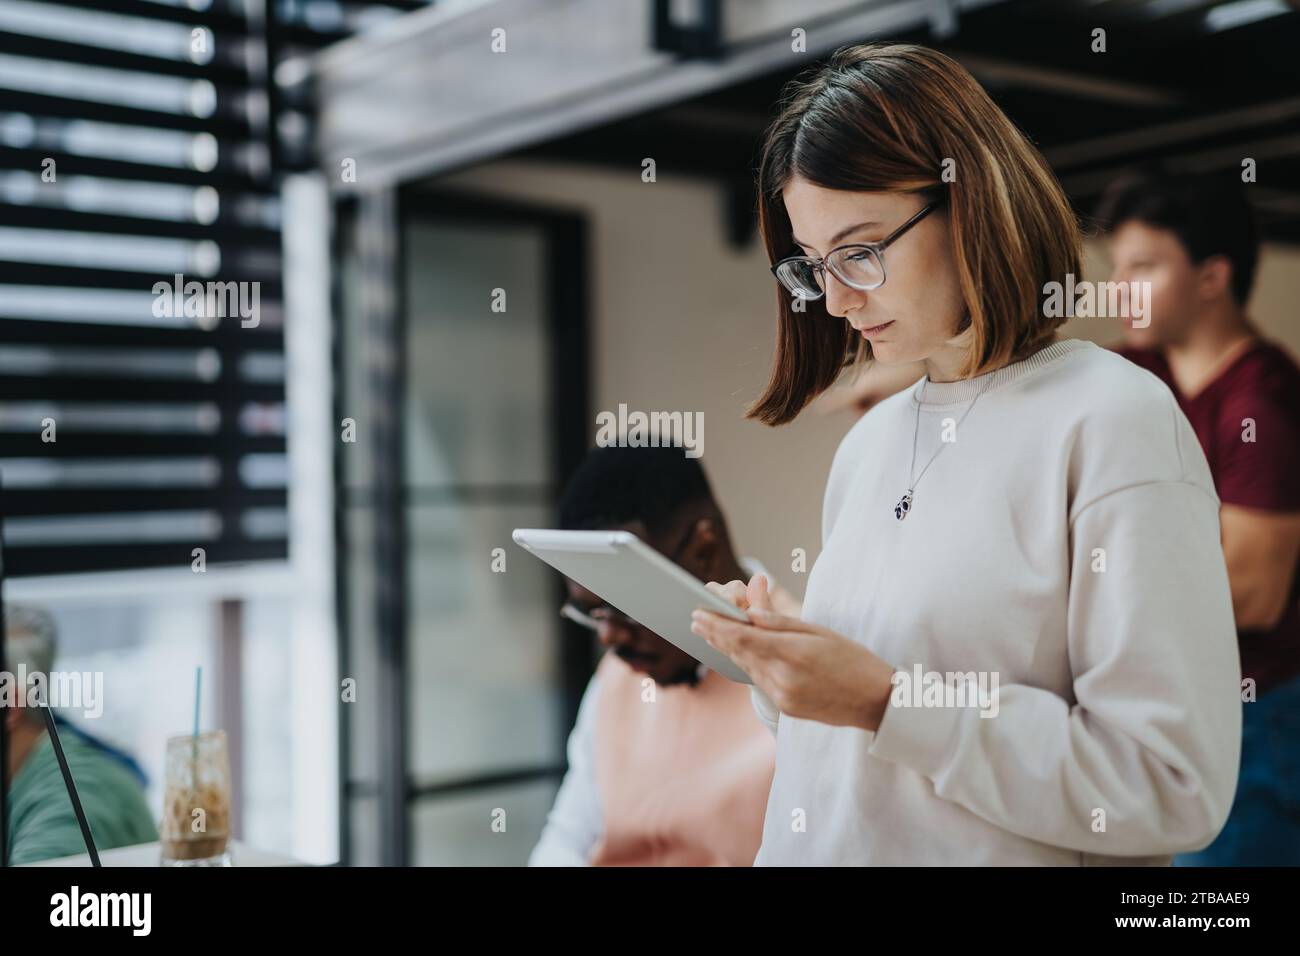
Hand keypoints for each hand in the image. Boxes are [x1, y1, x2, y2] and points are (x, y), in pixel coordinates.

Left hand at [696, 574, 896, 730]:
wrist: (876, 702)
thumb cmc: (854, 660)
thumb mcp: (820, 632)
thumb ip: (781, 623)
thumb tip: (750, 613)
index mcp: (793, 654)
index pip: (743, 637)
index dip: (717, 624)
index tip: (699, 612)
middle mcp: (783, 679)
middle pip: (739, 653)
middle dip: (715, 635)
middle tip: (696, 619)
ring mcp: (783, 697)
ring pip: (747, 667)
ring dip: (727, 650)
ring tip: (710, 633)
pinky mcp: (785, 708)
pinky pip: (759, 681)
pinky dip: (747, 664)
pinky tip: (738, 654)